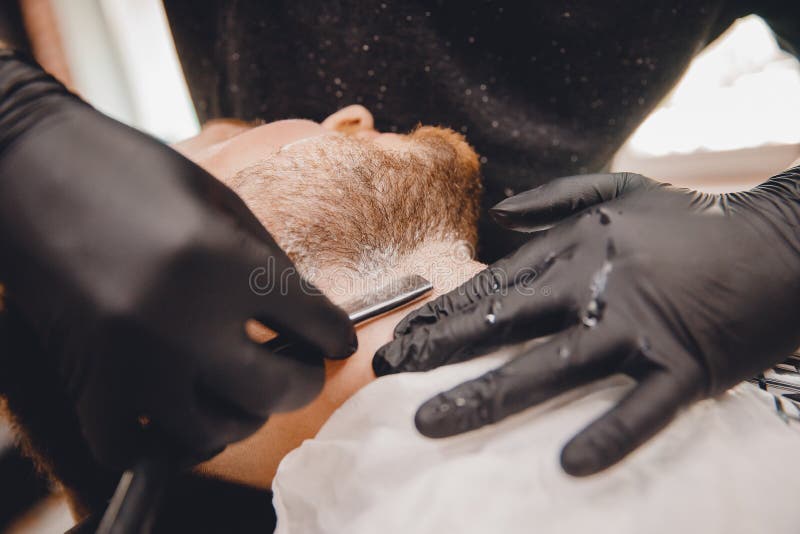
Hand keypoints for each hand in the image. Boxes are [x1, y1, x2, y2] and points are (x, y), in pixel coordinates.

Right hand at [0, 53, 355, 467]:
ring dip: (239, 416)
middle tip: (300, 369)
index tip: (336, 342)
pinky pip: (130, 446)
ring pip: (210, 432)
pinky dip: (162, 441)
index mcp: (223, 263)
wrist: (31, 166)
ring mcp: (129, 360)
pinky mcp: (84, 378)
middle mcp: (181, 321)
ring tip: (242, 391)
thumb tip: (307, 317)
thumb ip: (268, 264)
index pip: (313, 324)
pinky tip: (177, 412)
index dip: (335, 336)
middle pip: (274, 391)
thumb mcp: (220, 201)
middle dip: (301, 383)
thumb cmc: (130, 171)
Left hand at [373, 170, 799, 475]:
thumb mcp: (621, 189)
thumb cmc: (693, 220)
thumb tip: (501, 217)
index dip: (441, 315)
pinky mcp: (685, 367)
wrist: (779, 244)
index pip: (493, 287)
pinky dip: (608, 436)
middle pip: (502, 325)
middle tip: (387, 378)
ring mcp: (638, 330)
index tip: (400, 340)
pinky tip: (567, 465)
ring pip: (550, 369)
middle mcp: (595, 289)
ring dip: (487, 397)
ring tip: (431, 423)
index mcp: (576, 250)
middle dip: (438, 353)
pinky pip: (641, 410)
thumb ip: (555, 199)